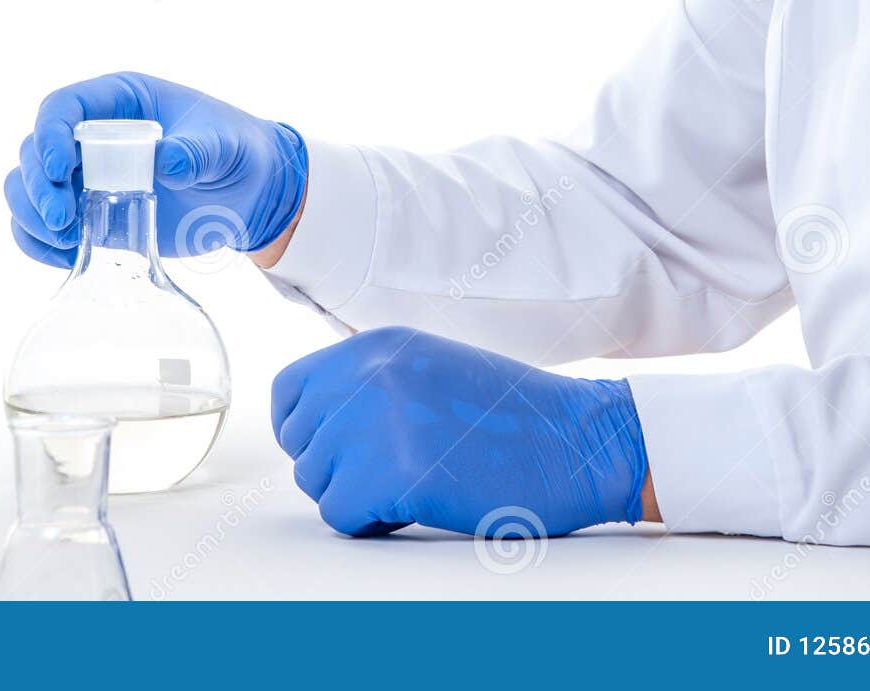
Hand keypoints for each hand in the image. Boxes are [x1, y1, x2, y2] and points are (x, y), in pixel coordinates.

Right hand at [4, 72, 306, 267]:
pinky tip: (65, 255)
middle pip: (33, 151)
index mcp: (119, 101)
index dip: (49, 134)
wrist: (251, 194)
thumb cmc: (238, 151)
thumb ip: (198, 151)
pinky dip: (40, 244)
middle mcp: (91, 136)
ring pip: (25, 189)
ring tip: (67, 239)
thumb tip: (166, 161)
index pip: (63, 107)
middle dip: (37, 186)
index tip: (59, 167)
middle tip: (63, 219)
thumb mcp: (226, 147)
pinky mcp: (90, 216)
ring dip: (32, 215)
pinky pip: (41, 228)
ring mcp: (86, 177)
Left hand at [271, 326, 648, 537]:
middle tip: (391, 474)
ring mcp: (378, 421)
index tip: (339, 450)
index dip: (305, 429)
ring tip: (413, 485)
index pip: (289, 390)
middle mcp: (368, 375)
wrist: (580, 441)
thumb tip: (317, 423)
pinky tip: (418, 507)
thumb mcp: (431, 367)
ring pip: (317, 481)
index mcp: (376, 345)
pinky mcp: (394, 473)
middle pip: (301, 443)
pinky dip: (372, 523)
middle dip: (337, 469)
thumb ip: (372, 383)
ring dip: (356, 496)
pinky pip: (342, 515)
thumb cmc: (516, 416)